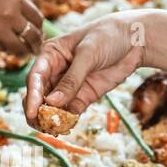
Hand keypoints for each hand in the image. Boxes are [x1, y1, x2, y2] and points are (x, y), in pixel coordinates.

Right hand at [0, 0, 44, 55]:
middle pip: (32, 36)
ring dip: (23, 51)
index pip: (38, 19)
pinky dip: (5, 49)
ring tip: (23, 51)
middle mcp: (9, 15)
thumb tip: (29, 22)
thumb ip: (17, 4)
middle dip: (36, 44)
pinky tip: (5, 46)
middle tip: (36, 48)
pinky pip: (1, 49)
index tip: (39, 33)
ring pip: (18, 48)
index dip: (40, 29)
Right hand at [25, 11, 147, 120]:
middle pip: (39, 96)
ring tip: (55, 129)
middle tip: (42, 125)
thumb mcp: (88, 54)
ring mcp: (68, 87)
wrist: (134, 41)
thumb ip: (72, 79)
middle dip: (38, 111)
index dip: (32, 96)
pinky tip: (67, 127)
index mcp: (50, 56)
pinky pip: (70, 113)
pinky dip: (67, 122)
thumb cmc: (107, 37)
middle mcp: (55, 72)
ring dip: (51, 120)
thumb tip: (52, 102)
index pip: (36, 78)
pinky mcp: (82, 98)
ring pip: (52, 108)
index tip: (32, 113)